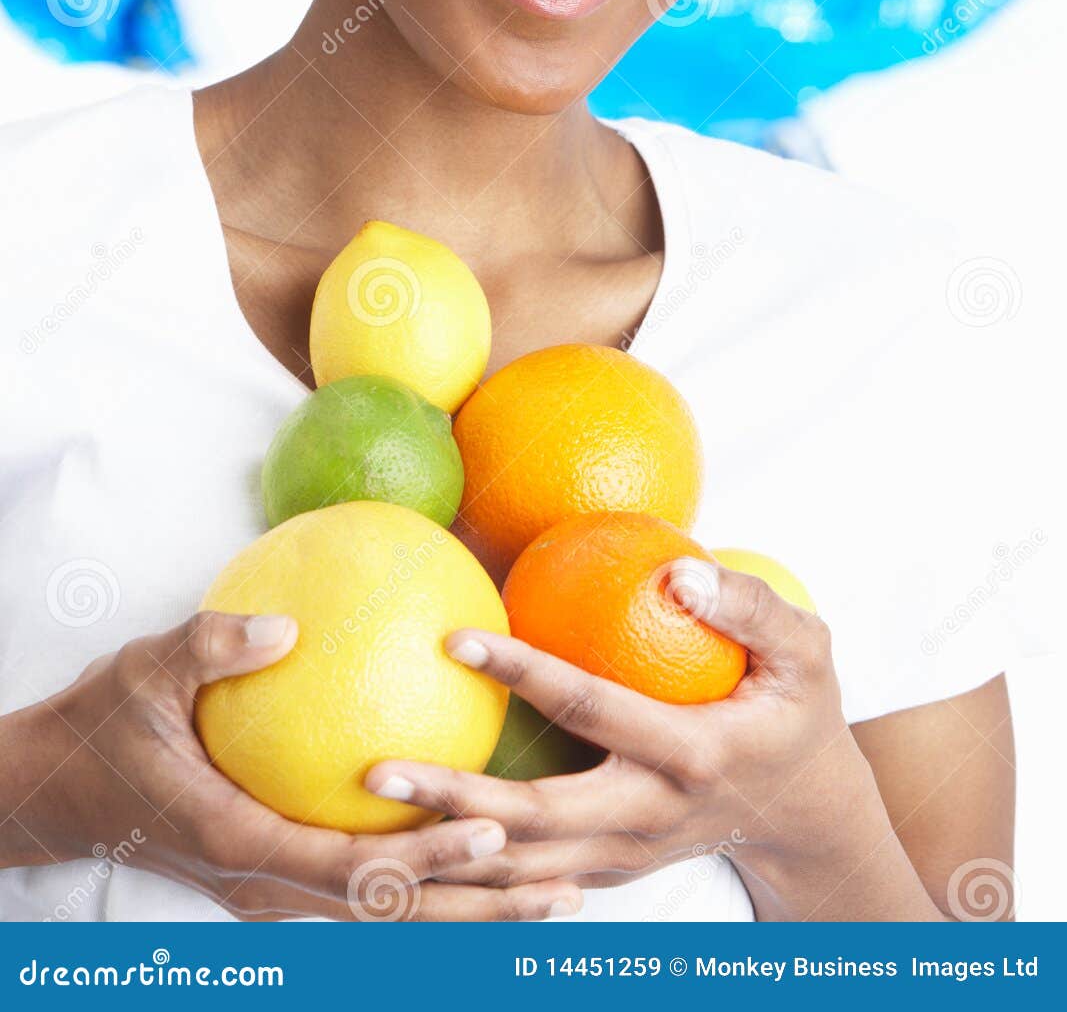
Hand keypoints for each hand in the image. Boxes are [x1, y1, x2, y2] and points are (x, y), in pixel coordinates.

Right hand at [7, 611, 582, 920]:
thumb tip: (281, 626)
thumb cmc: (107, 725)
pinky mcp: (282, 879)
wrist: (65, 789)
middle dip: (476, 911)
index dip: (422, 860)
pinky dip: (429, 886)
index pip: (347, 870)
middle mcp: (266, 887)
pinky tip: (484, 856)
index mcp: (240, 844)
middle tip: (562, 890)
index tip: (492, 834)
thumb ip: (209, 649)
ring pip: (386, 917)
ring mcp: (275, 892)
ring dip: (467, 913)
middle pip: (389, 916)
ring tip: (552, 896)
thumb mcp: (143, 671)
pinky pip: (365, 892)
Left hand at [364, 559, 884, 903]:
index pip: (592, 709)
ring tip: (372, 816)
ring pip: (522, 868)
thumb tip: (676, 573)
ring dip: (445, 850)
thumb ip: (750, 607)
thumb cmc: (797, 711)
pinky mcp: (608, 872)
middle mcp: (651, 818)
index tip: (455, 637)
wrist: (807, 814)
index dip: (523, 672)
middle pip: (536, 818)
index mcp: (692, 756)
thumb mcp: (805, 650)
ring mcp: (627, 856)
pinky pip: (529, 882)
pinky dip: (471, 876)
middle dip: (453, 798)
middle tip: (377, 767)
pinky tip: (410, 850)